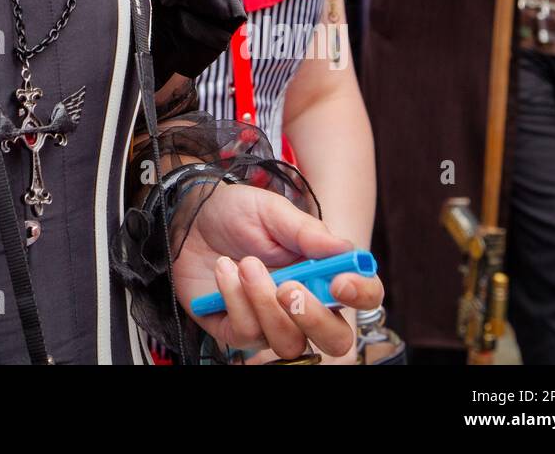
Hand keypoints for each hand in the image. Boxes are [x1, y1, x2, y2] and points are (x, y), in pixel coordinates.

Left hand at [173, 182, 383, 360]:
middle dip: (315, 318)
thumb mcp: (272, 210)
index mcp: (323, 273)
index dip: (362, 295)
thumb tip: (346, 250)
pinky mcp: (235, 328)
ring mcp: (270, 321)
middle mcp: (303, 304)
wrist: (190, 215)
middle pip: (334, 339)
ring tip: (246, 264)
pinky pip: (246, 334)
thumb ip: (308, 232)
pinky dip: (236, 300)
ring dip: (265, 303)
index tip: (341, 282)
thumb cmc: (238, 213)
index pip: (364, 297)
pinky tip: (225, 270)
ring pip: (288, 343)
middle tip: (288, 287)